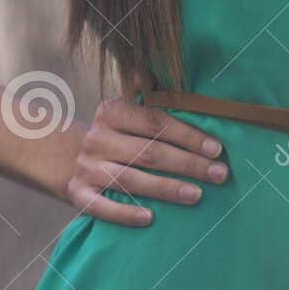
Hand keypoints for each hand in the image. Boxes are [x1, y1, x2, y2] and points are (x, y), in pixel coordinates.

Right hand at [66, 96, 228, 225]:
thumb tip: (165, 70)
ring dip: (166, 188)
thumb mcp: (126, 109)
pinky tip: (150, 219)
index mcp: (112, 112)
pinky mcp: (78, 194)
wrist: (68, 157)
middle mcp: (97, 138)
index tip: (217, 149)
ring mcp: (87, 167)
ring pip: (130, 180)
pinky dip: (125, 214)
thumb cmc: (115, 134)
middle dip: (188, 164)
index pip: (156, 122)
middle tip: (219, 174)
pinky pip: (101, 207)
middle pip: (149, 152)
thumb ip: (147, 93)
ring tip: (197, 195)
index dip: (188, 136)